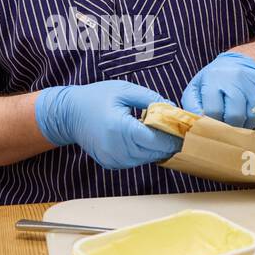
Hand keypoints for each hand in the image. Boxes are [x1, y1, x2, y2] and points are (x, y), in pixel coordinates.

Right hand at [35, 81, 180, 169]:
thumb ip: (151, 99)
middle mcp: (116, 149)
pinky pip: (137, 161)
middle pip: (155, 152)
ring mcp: (113, 159)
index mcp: (120, 128)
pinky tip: (144, 138)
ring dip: (158, 147)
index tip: (187, 128)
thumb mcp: (124, 90)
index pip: (156, 139)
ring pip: (148, 159)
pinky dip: (145, 151)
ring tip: (161, 131)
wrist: (67, 115)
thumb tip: (174, 109)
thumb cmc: (95, 98)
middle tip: (179, 130)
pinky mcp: (112, 164)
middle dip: (169, 142)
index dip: (174, 135)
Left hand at [182, 51, 254, 128]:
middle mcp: (236, 78)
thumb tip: (197, 124)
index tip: (213, 122)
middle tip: (227, 124)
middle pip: (235, 115)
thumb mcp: (196, 87)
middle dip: (230, 126)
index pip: (213, 111)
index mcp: (214, 78)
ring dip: (246, 123)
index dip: (212, 122)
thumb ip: (192, 106)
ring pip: (253, 115)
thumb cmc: (215, 80)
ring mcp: (254, 81)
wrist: (240, 62)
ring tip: (239, 118)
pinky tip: (252, 113)